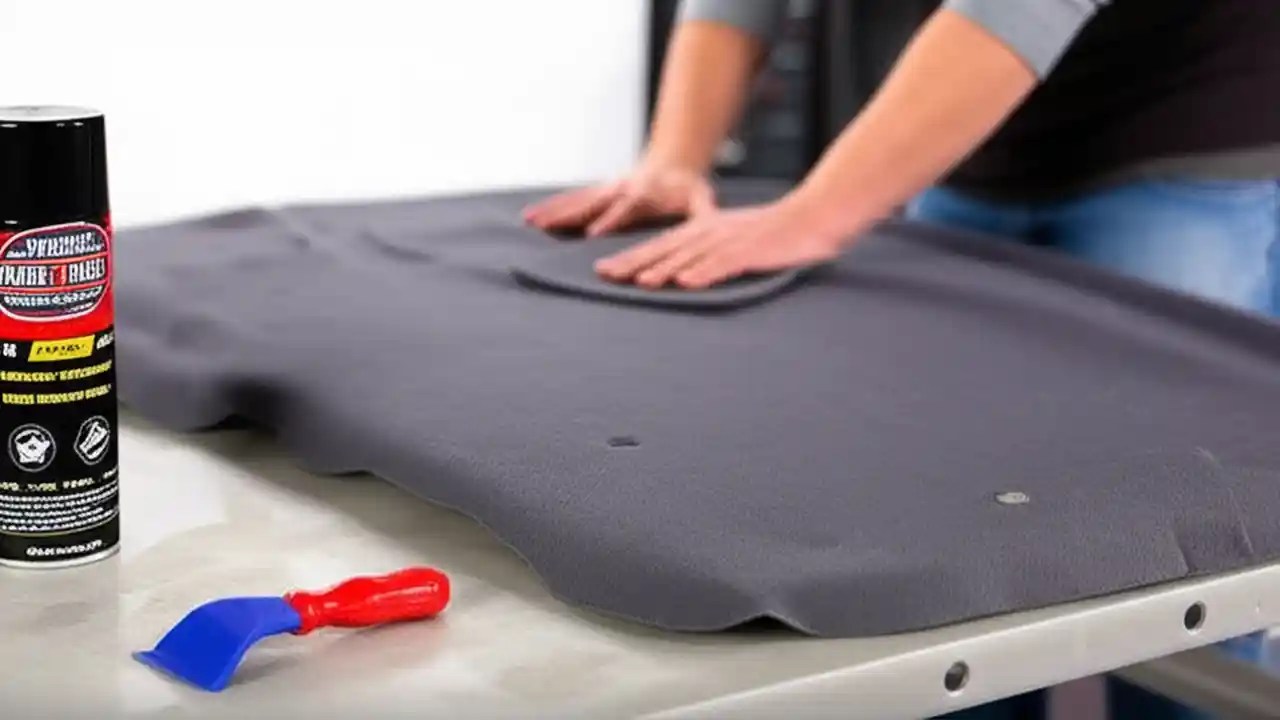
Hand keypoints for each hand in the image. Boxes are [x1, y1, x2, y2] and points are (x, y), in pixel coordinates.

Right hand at [522, 164, 715, 236]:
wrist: (674, 162)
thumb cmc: (689, 190)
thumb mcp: (702, 200)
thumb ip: (704, 215)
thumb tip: (713, 230)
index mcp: (646, 194)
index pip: (627, 208)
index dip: (611, 219)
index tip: (595, 233)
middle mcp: (622, 189)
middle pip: (594, 203)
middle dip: (572, 216)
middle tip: (548, 229)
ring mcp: (607, 189)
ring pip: (577, 200)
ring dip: (554, 211)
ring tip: (530, 223)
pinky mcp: (598, 191)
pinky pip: (572, 199)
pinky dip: (552, 208)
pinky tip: (530, 218)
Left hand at [594, 195, 853, 289]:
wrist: (817, 214)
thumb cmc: (779, 233)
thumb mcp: (737, 241)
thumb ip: (711, 254)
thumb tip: (685, 274)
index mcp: (706, 229)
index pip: (660, 244)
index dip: (631, 257)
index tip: (604, 270)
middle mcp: (712, 232)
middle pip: (666, 249)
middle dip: (634, 263)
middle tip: (604, 275)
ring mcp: (732, 240)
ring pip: (690, 256)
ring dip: (663, 269)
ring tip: (639, 283)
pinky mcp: (753, 250)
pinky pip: (725, 263)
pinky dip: (705, 273)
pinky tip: (686, 283)